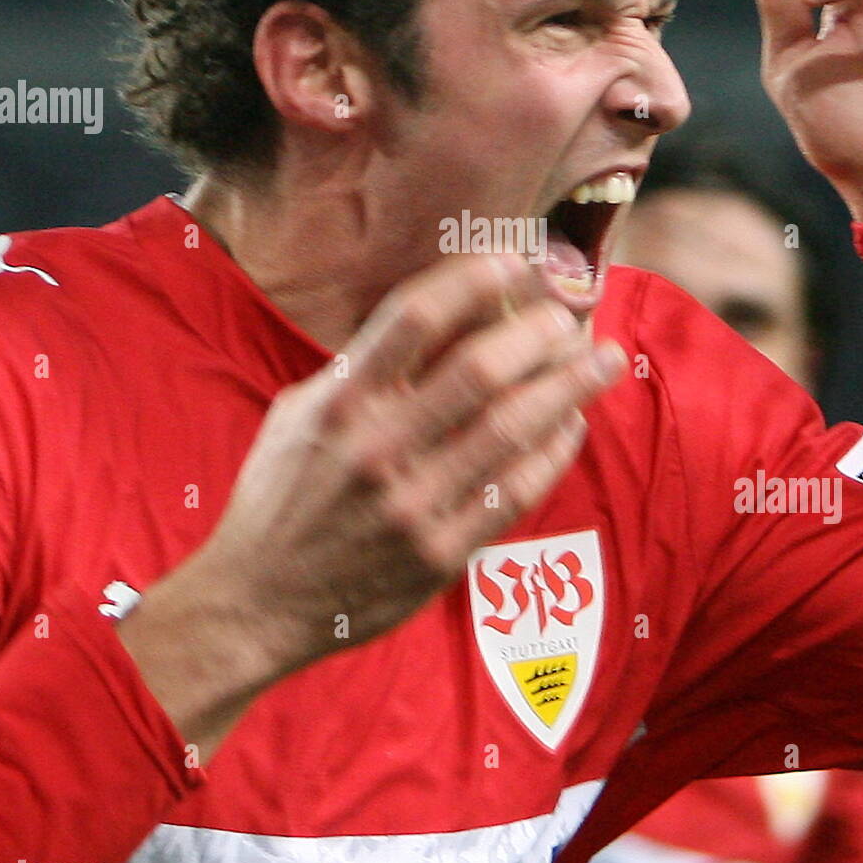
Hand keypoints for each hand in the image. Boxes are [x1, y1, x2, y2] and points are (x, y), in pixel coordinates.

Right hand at [120, 252, 625, 756]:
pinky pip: (517, 490)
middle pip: (480, 367)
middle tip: (567, 315)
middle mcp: (377, 447)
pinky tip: (571, 424)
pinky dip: (554, 450)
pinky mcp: (442, 553)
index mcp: (339, 401)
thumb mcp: (299, 414)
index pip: (414, 316)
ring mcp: (413, 504)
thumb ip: (360, 368)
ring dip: (570, 386)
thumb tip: (439, 316)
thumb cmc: (281, 495)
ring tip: (604, 359)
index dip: (472, 279)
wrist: (259, 601)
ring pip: (514, 427)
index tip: (513, 262)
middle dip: (538, 331)